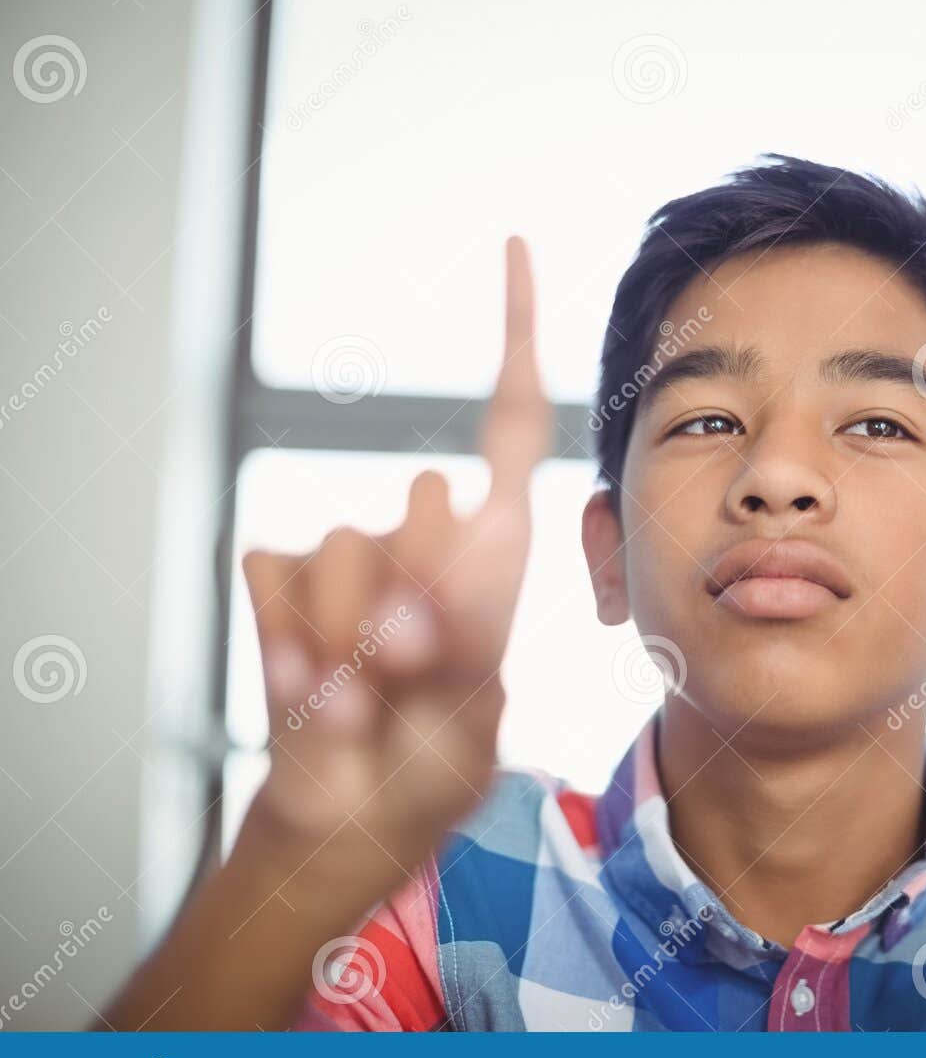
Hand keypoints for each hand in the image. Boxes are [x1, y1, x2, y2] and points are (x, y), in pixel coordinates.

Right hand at [238, 236, 551, 892]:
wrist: (353, 814)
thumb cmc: (435, 759)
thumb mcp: (474, 708)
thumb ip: (462, 637)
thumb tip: (410, 579)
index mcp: (496, 546)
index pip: (511, 421)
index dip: (515, 332)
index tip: (516, 243)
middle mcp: (419, 527)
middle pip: (421, 506)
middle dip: (426, 598)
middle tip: (422, 676)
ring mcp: (344, 545)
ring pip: (345, 554)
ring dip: (360, 645)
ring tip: (374, 696)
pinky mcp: (276, 568)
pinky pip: (277, 577)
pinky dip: (295, 647)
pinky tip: (318, 687)